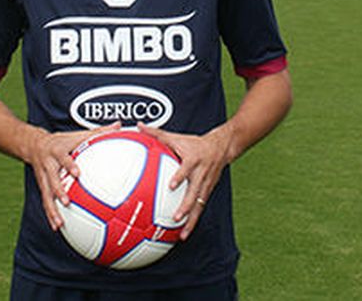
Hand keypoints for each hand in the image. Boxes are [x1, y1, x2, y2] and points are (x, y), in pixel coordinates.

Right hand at [26, 122, 120, 231]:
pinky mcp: (42, 187)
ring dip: (52, 209)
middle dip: (58, 190)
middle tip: (67, 201)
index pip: (63, 158)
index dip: (69, 164)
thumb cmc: (63, 141)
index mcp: (57, 151)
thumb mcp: (77, 134)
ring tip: (60, 223)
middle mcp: (48, 165)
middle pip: (52, 179)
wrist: (34, 145)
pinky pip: (46, 202)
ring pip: (46, 195)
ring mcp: (43, 178)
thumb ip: (98, 132)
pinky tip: (58, 227)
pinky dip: (51, 214)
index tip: (77, 173)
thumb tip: (119, 124)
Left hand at [139, 123, 234, 239]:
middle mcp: (200, 175)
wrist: (222, 147)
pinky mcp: (207, 192)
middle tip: (176, 218)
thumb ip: (157, 134)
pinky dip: (193, 221)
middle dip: (186, 207)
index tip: (171, 185)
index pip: (186, 169)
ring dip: (191, 221)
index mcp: (193, 161)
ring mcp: (205, 185)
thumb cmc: (195, 143)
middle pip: (194, 194)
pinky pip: (200, 208)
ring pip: (199, 206)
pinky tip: (184, 233)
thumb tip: (139, 126)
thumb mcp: (177, 137)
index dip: (180, 177)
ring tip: (182, 235)